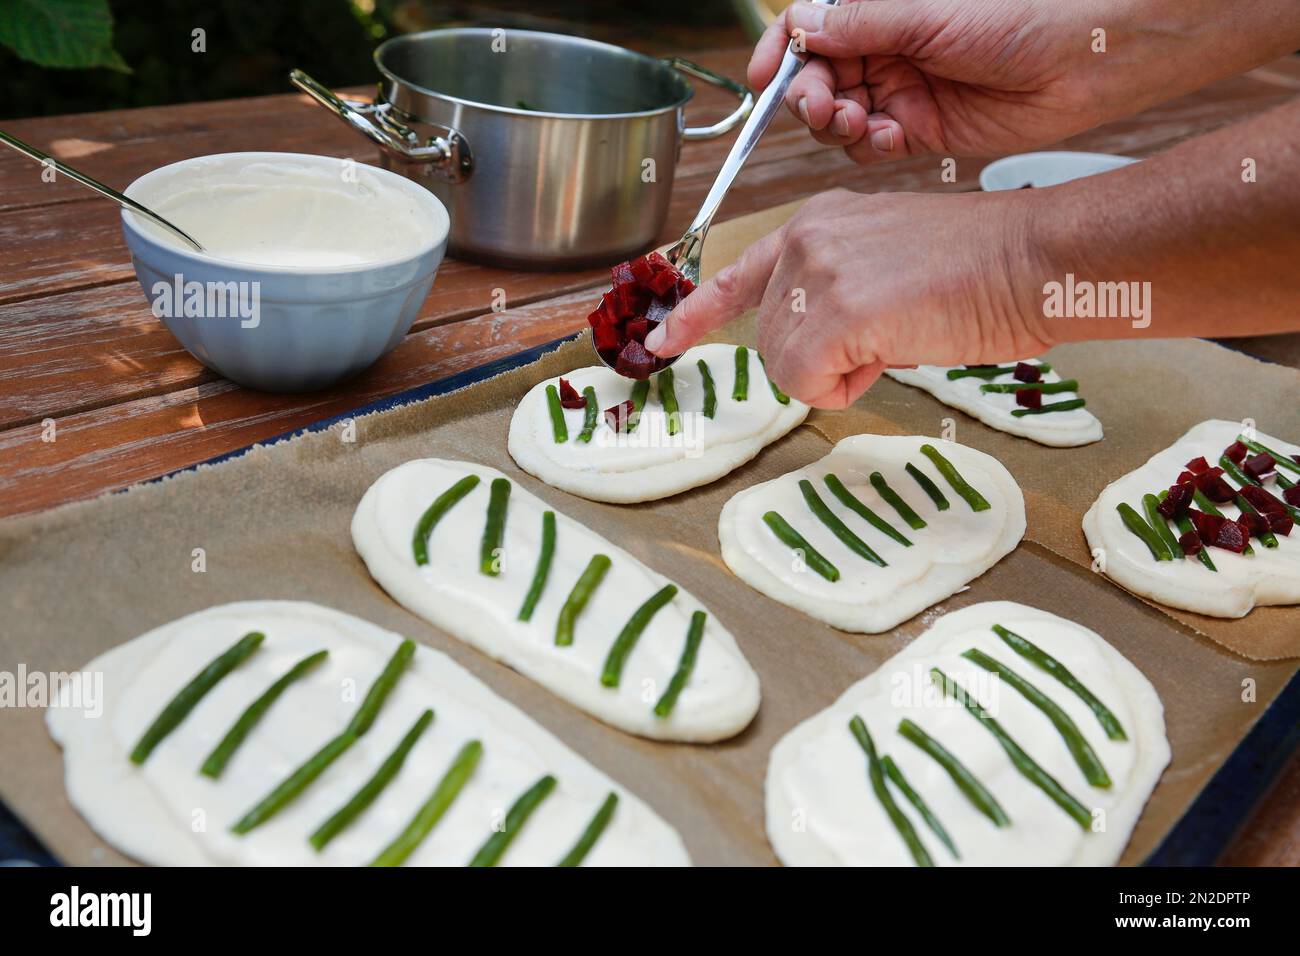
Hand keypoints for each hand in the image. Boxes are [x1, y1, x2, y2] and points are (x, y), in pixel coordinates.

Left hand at [645, 188, 1052, 408]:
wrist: (1031, 259)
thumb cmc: (980, 270)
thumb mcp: (888, 264)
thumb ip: (837, 292)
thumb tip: (818, 347)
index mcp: (818, 222)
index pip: (739, 273)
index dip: (697, 314)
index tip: (664, 341)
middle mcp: (806, 239)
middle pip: (768, 338)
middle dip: (819, 358)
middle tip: (886, 336)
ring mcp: (819, 272)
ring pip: (784, 365)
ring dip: (835, 374)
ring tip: (898, 335)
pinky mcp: (838, 311)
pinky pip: (806, 383)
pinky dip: (843, 389)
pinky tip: (891, 352)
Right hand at [754, 0, 1293, 164]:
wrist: (1087, 59)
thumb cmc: (1025, 14)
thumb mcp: (928, 14)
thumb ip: (860, 24)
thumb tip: (800, 27)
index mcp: (883, 10)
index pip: (812, 29)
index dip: (782, 51)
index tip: (762, 75)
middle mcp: (887, 48)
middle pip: (818, 78)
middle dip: (810, 95)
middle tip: (822, 107)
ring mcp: (903, 90)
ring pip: (840, 117)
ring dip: (839, 125)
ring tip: (860, 124)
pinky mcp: (922, 130)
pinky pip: (873, 146)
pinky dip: (871, 147)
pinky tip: (890, 139)